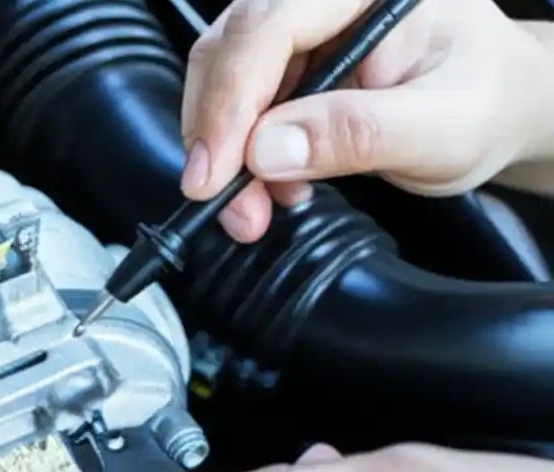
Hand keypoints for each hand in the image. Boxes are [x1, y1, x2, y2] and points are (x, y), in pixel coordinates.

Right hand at [182, 0, 553, 241]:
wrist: (501, 112)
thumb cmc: (489, 104)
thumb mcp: (442, 128)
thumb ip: (357, 133)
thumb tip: (267, 150)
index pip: (272, 25)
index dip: (231, 99)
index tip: (214, 171)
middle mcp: (326, 0)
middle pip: (232, 48)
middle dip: (215, 132)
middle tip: (220, 199)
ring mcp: (304, 28)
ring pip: (223, 78)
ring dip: (221, 151)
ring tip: (249, 208)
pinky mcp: (288, 64)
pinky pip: (236, 104)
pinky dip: (237, 156)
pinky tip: (266, 185)